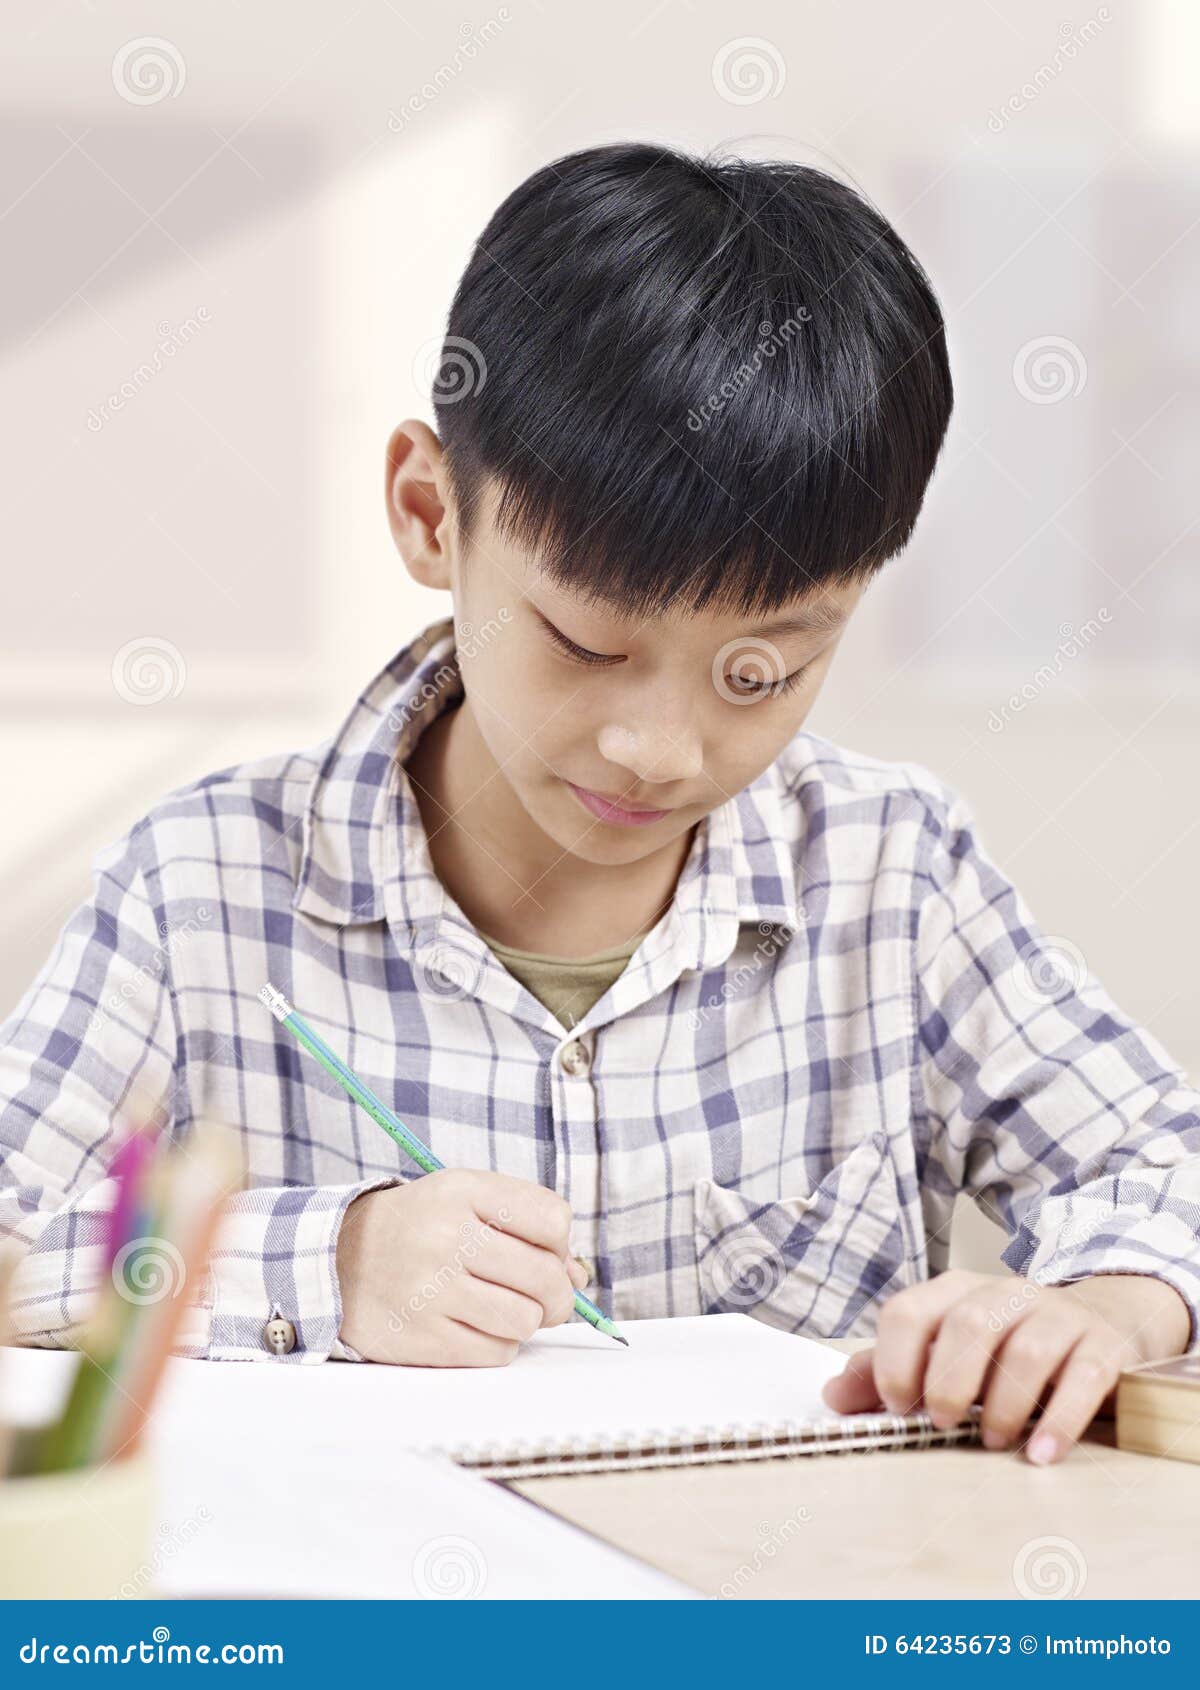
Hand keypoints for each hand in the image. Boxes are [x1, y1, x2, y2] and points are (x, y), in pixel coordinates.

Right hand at [336, 1170, 588, 1365]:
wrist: (335, 1260)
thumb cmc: (418, 1228)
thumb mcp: (464, 1201)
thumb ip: (525, 1226)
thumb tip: (579, 1277)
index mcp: (461, 1192)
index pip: (551, 1218)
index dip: (560, 1242)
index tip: (544, 1249)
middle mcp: (446, 1237)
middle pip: (546, 1276)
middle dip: (557, 1293)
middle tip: (544, 1296)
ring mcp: (431, 1290)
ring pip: (526, 1319)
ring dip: (526, 1320)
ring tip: (503, 1309)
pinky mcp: (421, 1338)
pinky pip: (497, 1352)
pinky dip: (498, 1344)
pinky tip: (476, 1326)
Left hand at [822, 1270, 1189, 1462]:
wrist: (1100, 1323)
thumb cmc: (1005, 1346)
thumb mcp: (945, 1352)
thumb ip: (886, 1372)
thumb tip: (832, 1397)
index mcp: (954, 1293)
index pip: (908, 1311)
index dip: (894, 1362)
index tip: (898, 1407)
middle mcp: (1004, 1294)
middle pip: (967, 1325)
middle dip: (949, 1383)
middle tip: (946, 1425)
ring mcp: (1057, 1315)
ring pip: (1026, 1350)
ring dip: (1003, 1405)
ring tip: (994, 1442)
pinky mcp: (1101, 1345)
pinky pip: (1083, 1377)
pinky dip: (1060, 1420)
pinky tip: (1041, 1454)